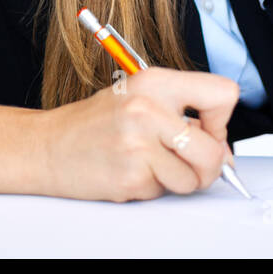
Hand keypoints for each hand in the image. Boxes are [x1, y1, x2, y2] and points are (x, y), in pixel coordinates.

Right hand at [37, 67, 239, 201]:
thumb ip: (183, 117)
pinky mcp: (131, 175)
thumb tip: (223, 151)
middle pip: (214, 150)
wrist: (48, 147)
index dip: (221, 120)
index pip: (223, 93)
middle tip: (191, 164)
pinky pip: (164, 192)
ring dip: (179, 180)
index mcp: (156, 81)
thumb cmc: (96, 124)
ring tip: (151, 165)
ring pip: (193, 178)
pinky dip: (153, 189)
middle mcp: (148, 108)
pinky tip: (131, 172)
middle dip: (210, 166)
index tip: (207, 130)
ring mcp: (139, 144)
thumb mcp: (140, 100)